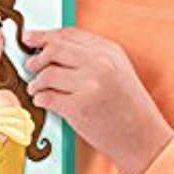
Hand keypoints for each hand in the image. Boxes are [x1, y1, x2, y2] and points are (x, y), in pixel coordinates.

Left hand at [22, 26, 173, 173]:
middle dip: (36, 57)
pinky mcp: (79, 109)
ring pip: (47, 74)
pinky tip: (42, 101)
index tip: (31, 38)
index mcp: (110, 51)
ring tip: (36, 89)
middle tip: (30, 65)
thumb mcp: (118, 70)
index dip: (45, 35)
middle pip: (54, 49)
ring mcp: (89, 85)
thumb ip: (90, 56)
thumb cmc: (129, 107)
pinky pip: (47, 98)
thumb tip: (52, 46)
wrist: (143, 138)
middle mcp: (100, 64)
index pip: (69, 34)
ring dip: (36, 82)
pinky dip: (40, 99)